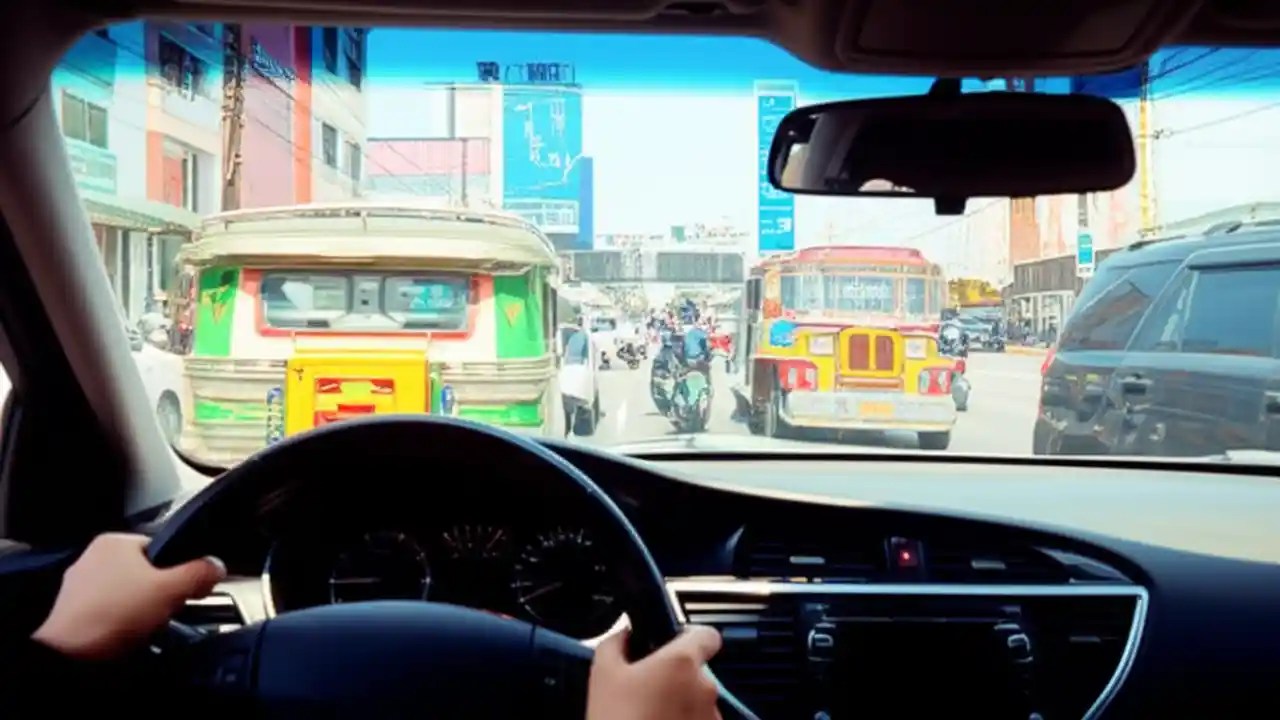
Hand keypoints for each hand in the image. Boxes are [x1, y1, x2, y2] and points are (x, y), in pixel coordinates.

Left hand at [32, 533, 225, 659]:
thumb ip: (199, 573)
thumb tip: (217, 566)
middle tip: (168, 610)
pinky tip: (127, 636)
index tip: (188, 590)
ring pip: (129, 594)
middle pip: (146, 572)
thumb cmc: (116, 613)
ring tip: (147, 626)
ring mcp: (79, 585)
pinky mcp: (72, 611)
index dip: (181, 569)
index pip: (162, 548)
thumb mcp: (171, 590)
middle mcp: (93, 557)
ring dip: (142, 610)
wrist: (71, 655)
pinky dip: (122, 623)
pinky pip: (110, 612)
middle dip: (161, 593)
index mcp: (114, 540)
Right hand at [587, 624, 722, 719]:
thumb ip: (616, 643)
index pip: (707, 635)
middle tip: (646, 694)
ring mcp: (712, 719)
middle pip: (697, 673)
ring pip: (698, 703)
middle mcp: (705, 688)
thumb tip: (625, 635)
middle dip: (676, 680)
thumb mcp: (602, 674)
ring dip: (680, 708)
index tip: (673, 647)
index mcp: (682, 662)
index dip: (691, 637)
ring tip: (650, 719)